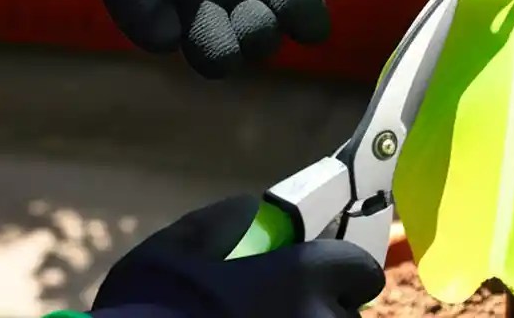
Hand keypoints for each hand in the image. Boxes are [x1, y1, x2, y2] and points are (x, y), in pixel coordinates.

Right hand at [87, 195, 384, 317]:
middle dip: (326, 311)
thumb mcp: (174, 249)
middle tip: (287, 310)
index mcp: (301, 279)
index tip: (321, 275)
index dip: (343, 271)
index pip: (362, 269)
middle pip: (348, 315)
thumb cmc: (150, 306)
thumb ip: (220, 222)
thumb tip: (250, 207)